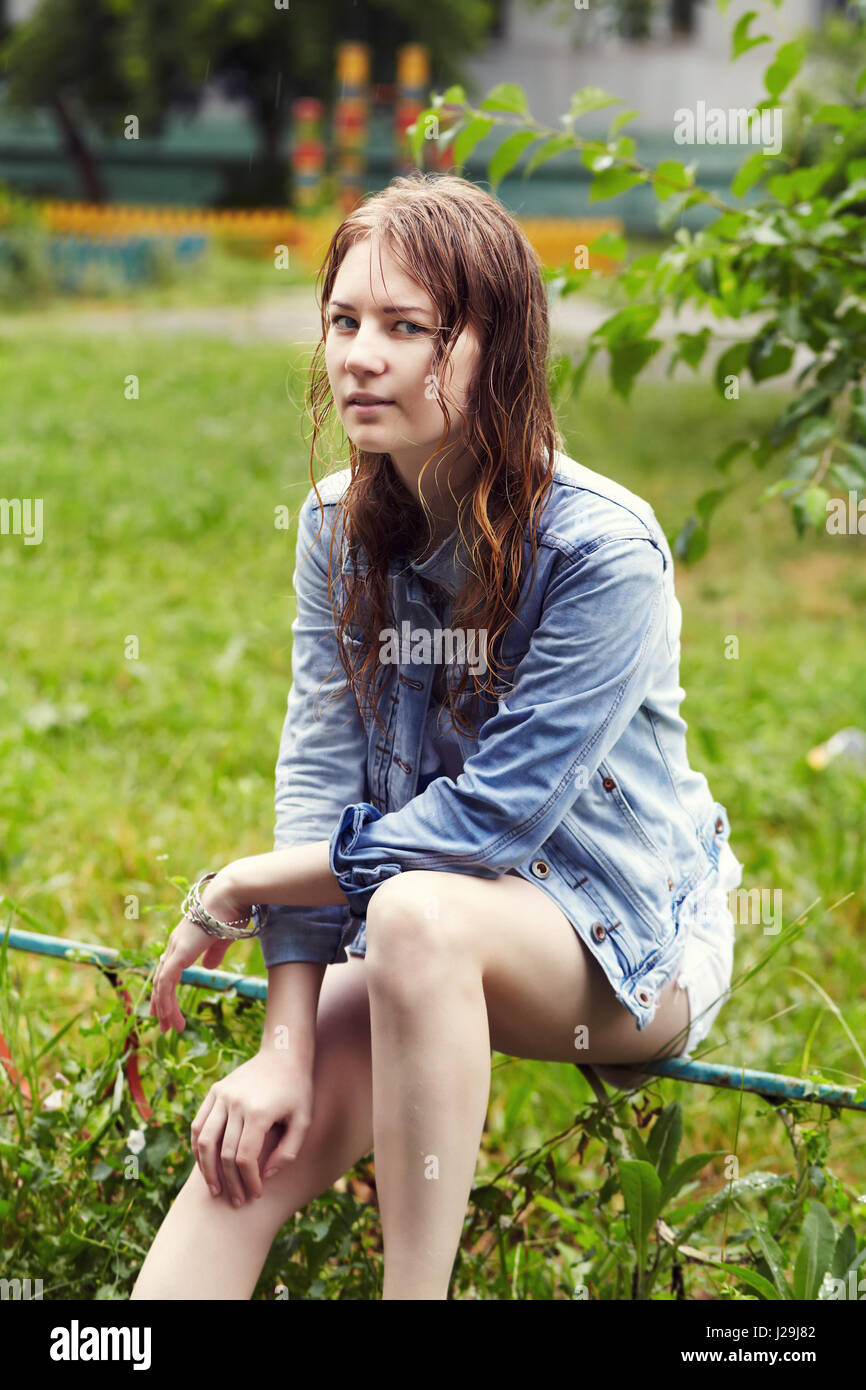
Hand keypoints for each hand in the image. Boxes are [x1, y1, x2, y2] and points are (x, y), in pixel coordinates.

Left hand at [149, 869, 251, 1033]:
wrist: (230, 897)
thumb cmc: (230, 913)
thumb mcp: (222, 939)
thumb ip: (213, 953)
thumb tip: (208, 967)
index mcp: (184, 940)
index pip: (169, 969)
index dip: (166, 989)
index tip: (165, 1006)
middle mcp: (175, 944)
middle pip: (160, 979)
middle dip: (160, 1003)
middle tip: (163, 1024)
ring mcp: (175, 948)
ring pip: (161, 985)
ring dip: (165, 1008)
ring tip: (171, 1028)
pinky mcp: (179, 953)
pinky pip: (167, 983)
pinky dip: (167, 1001)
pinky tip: (171, 1016)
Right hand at [191, 1050, 313, 1204]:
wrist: (283, 1054)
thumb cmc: (297, 1090)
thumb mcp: (303, 1121)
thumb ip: (287, 1152)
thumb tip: (264, 1176)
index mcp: (258, 1111)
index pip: (245, 1157)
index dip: (248, 1181)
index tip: (255, 1195)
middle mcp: (236, 1103)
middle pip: (224, 1153)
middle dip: (230, 1182)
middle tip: (236, 1201)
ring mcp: (222, 1096)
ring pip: (203, 1141)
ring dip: (207, 1169)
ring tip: (215, 1189)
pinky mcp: (215, 1091)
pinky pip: (198, 1124)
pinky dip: (198, 1147)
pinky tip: (205, 1164)